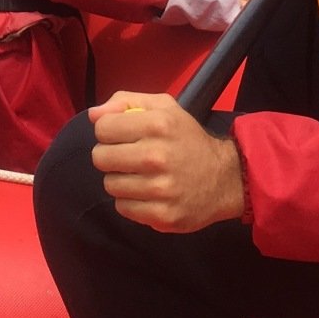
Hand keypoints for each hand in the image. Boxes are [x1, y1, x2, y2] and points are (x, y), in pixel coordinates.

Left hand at [87, 90, 245, 232]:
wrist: (224, 178)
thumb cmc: (187, 139)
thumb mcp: (164, 107)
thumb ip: (126, 101)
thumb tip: (94, 115)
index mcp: (157, 125)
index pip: (103, 128)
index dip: (108, 131)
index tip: (121, 136)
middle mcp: (157, 156)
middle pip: (100, 158)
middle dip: (110, 156)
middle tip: (127, 157)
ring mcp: (160, 189)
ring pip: (110, 185)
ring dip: (120, 180)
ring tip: (139, 176)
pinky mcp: (162, 215)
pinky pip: (123, 208)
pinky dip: (130, 201)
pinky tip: (146, 193)